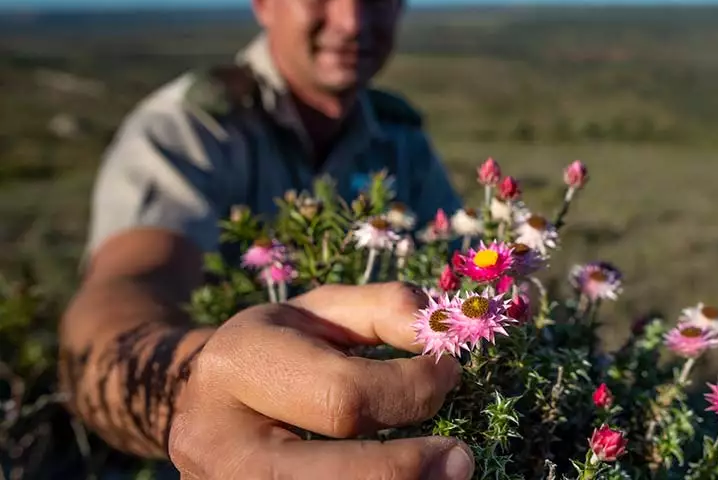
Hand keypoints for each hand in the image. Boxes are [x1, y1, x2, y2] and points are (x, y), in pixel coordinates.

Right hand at [168, 282, 473, 478]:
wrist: (201, 396)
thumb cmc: (279, 346)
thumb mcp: (323, 310)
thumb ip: (384, 309)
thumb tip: (440, 334)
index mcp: (238, 365)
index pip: (342, 397)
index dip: (410, 391)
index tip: (450, 375)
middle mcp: (216, 440)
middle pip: (327, 476)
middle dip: (405, 470)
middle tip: (462, 460)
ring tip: (445, 475)